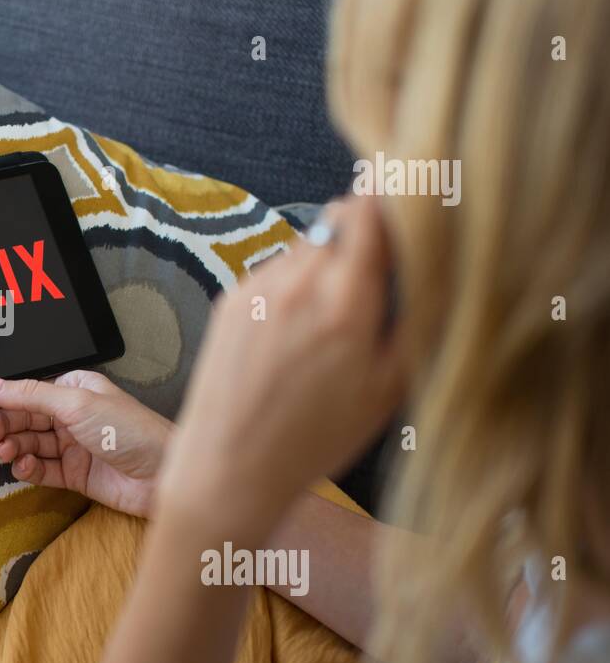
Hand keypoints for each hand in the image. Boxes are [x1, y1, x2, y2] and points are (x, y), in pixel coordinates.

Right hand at [0, 369, 171, 517]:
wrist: (163, 476)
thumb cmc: (132, 431)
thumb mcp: (75, 403)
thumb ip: (29, 394)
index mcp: (73, 388)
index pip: (27, 390)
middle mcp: (71, 415)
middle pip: (24, 417)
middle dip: (3, 423)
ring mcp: (72, 445)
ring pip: (29, 443)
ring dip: (13, 445)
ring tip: (5, 450)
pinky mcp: (74, 474)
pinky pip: (41, 469)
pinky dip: (28, 467)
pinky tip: (23, 466)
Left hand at [155, 195, 405, 541]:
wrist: (229, 465)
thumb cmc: (316, 438)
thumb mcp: (388, 386)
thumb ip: (414, 314)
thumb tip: (433, 259)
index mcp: (347, 303)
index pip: (371, 209)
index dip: (391, 197)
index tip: (407, 199)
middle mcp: (299, 282)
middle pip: (340, 219)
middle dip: (363, 234)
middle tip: (376, 274)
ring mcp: (259, 286)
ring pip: (308, 244)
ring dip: (327, 261)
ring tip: (330, 320)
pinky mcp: (231, 296)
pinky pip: (276, 269)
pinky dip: (293, 285)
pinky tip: (293, 333)